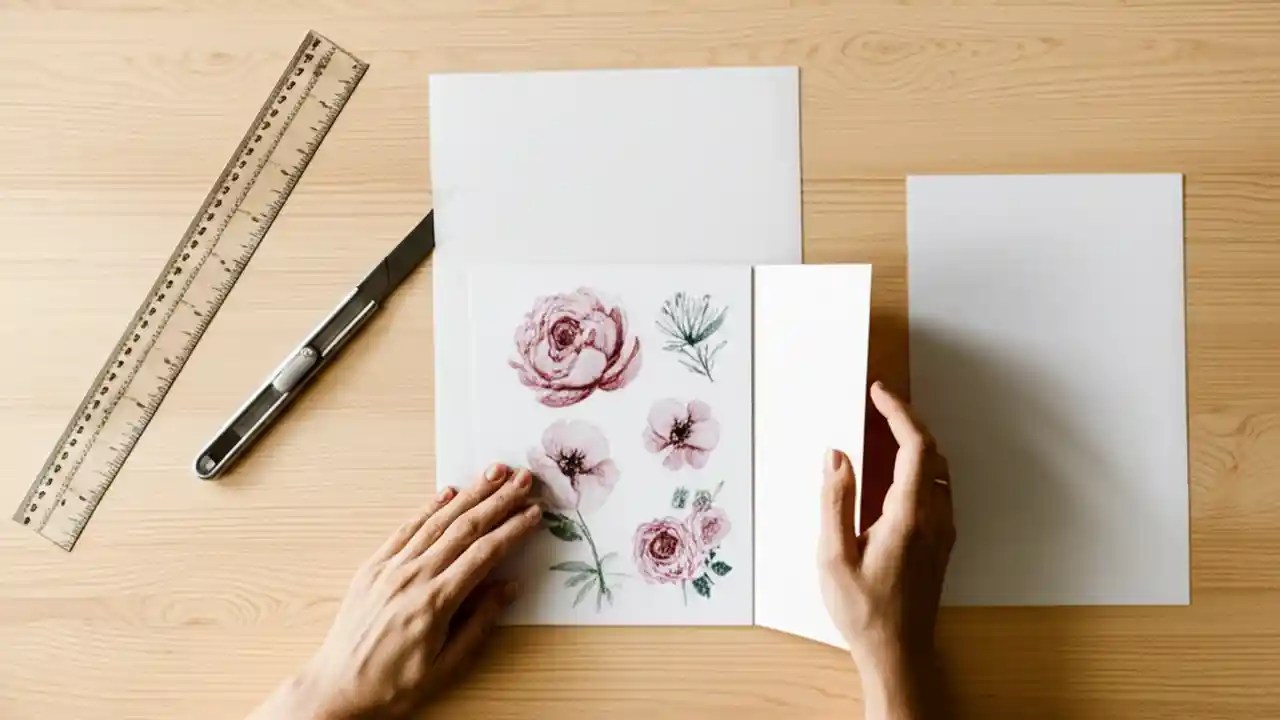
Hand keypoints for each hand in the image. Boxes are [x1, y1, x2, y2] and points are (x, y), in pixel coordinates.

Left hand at [249, 464, 541, 719]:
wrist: (337, 688)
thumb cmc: (394, 685)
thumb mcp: (447, 667)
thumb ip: (480, 623)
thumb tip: (509, 587)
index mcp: (436, 602)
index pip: (485, 554)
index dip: (513, 530)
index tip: (534, 512)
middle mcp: (413, 577)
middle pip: (465, 529)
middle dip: (498, 501)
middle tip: (523, 479)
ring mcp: (390, 568)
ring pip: (437, 522)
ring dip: (469, 494)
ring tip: (493, 473)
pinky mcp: (372, 567)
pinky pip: (405, 529)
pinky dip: (429, 508)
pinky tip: (448, 493)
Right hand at [819, 381, 954, 719]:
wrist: (897, 653)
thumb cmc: (863, 611)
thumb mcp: (833, 557)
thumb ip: (835, 501)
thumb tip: (837, 457)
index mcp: (909, 517)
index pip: (915, 447)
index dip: (899, 413)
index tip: (879, 393)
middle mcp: (934, 519)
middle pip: (933, 452)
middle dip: (908, 420)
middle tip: (881, 403)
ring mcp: (943, 531)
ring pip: (940, 470)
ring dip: (917, 443)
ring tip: (887, 429)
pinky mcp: (941, 543)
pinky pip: (939, 489)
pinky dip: (921, 466)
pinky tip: (897, 471)